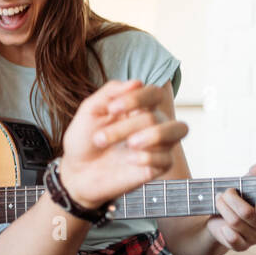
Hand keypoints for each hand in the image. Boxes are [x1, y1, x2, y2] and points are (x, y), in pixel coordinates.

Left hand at [57, 79, 188, 209]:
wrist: (77, 172)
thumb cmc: (84, 139)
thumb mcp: (90, 111)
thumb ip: (110, 92)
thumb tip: (137, 82)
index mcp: (137, 107)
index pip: (153, 93)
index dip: (137, 97)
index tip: (112, 109)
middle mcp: (152, 123)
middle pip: (157, 115)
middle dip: (127, 126)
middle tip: (100, 139)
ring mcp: (157, 144)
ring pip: (178, 129)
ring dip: (155, 135)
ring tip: (130, 144)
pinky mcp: (158, 166)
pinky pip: (167, 158)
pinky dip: (149, 157)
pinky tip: (130, 160)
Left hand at [205, 163, 255, 251]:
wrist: (220, 217)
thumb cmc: (237, 199)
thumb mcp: (244, 185)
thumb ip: (254, 176)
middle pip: (246, 213)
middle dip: (230, 199)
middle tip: (224, 193)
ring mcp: (255, 237)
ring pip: (235, 222)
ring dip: (222, 209)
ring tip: (218, 201)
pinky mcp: (242, 246)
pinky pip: (236, 242)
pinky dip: (227, 233)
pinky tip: (223, 227)